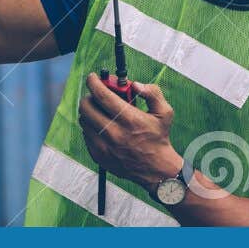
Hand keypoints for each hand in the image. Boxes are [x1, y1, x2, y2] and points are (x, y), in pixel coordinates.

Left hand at [78, 75, 182, 190]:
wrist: (156, 170)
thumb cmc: (158, 138)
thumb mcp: (164, 112)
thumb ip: (152, 93)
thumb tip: (135, 84)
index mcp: (130, 120)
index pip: (103, 96)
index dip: (94, 83)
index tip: (92, 77)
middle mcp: (115, 133)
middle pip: (87, 107)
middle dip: (89, 96)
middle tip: (96, 95)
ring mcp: (104, 147)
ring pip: (84, 121)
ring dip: (89, 112)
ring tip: (100, 111)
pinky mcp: (98, 156)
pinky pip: (86, 135)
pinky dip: (91, 127)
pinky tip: (103, 126)